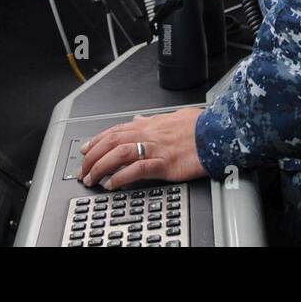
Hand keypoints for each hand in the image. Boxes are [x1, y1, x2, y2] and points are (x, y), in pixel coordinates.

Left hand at [78, 108, 204, 188]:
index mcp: (150, 125)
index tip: (85, 149)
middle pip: (111, 142)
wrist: (218, 134)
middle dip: (92, 157)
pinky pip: (137, 170)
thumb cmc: (200, 127)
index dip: (96, 140)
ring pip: (119, 155)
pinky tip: (112, 184)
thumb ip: (154, 119)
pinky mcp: (164, 163)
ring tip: (91, 179)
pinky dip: (121, 177)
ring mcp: (155, 149)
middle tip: (83, 170)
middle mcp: (149, 135)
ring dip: (100, 167)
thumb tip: (139, 119)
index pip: (115, 130)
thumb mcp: (174, 117)